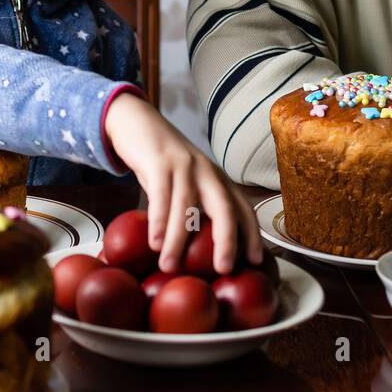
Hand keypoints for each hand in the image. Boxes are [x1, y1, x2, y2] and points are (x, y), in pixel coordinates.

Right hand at [104, 92, 262, 274]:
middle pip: (225, 207)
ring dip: (179, 240)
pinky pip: (161, 195)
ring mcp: (183, 164)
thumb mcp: (184, 181)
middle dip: (227, 240)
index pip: (243, 207)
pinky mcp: (159, 161)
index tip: (255, 261)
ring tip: (170, 266)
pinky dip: (159, 221)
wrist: (136, 122)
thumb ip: (194, 206)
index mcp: (217, 178)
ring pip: (187, 206)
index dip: (252, 234)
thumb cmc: (161, 162)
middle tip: (223, 269)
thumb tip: (196, 251)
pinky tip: (155, 242)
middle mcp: (206, 171)